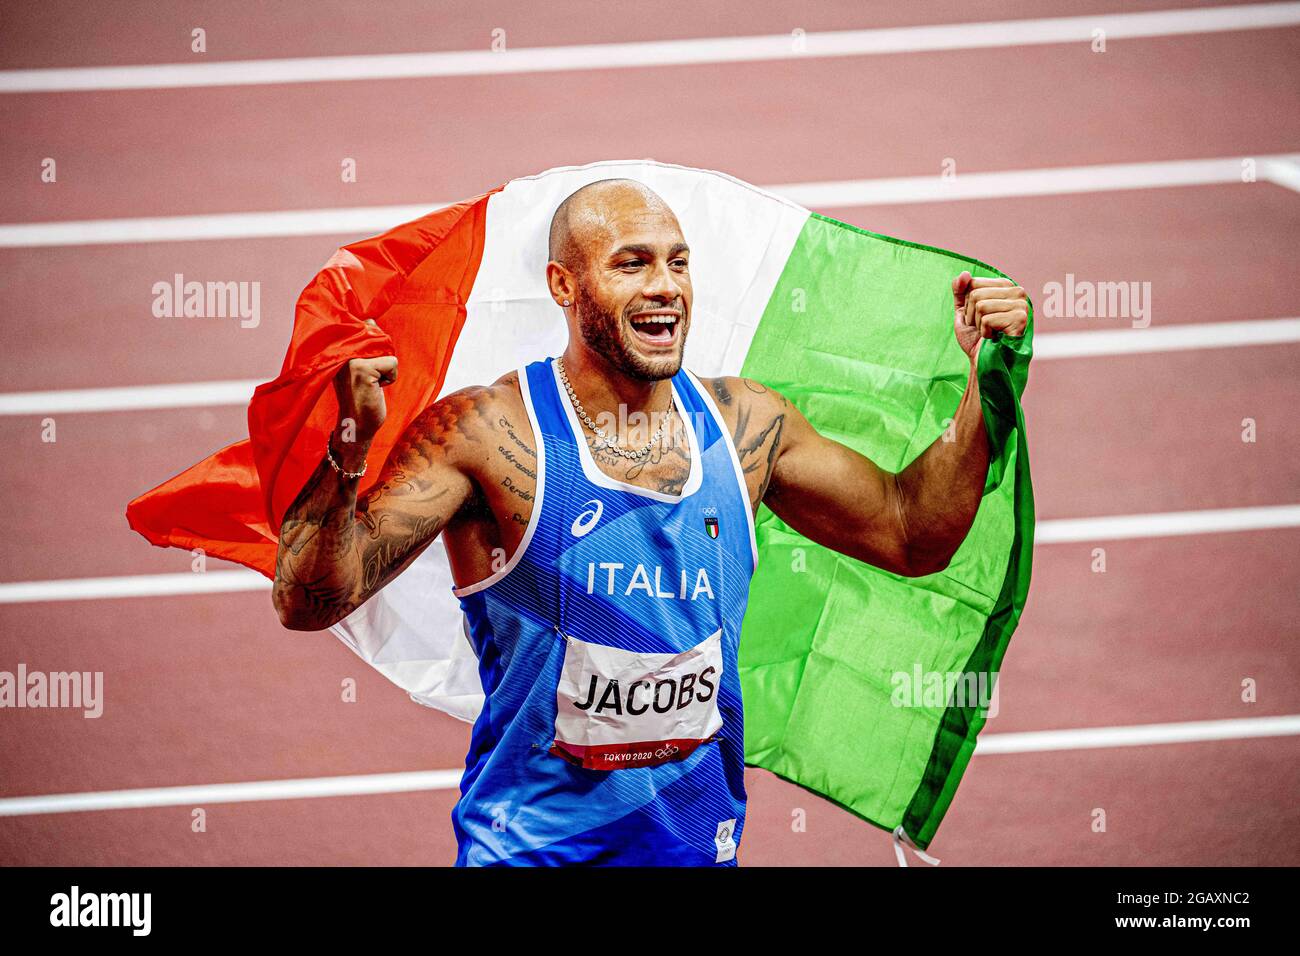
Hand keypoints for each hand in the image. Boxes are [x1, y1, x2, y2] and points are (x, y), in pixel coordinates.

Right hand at [332, 325, 397, 447]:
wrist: (357, 424)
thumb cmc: (362, 394)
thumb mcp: (361, 364)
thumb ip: (364, 343)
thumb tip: (370, 320)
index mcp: (337, 346)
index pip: (365, 324)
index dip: (374, 341)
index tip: (367, 364)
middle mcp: (340, 349)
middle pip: (379, 336)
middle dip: (381, 358)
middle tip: (368, 378)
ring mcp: (350, 358)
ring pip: (387, 350)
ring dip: (385, 369)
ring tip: (370, 383)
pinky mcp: (362, 368)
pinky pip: (392, 363)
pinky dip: (390, 378)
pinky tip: (375, 389)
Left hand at [952, 272, 1028, 360]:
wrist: (984, 363)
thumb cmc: (976, 338)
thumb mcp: (963, 311)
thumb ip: (960, 291)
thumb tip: (964, 274)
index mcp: (1005, 286)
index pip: (974, 283)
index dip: (968, 304)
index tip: (978, 316)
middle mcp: (1017, 292)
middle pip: (976, 294)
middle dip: (972, 315)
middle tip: (983, 328)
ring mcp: (1021, 305)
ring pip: (981, 306)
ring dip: (978, 325)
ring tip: (989, 332)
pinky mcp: (1020, 319)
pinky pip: (987, 319)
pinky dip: (985, 332)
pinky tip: (995, 338)